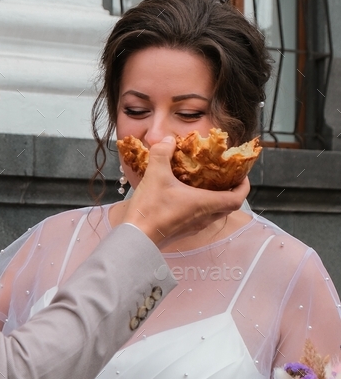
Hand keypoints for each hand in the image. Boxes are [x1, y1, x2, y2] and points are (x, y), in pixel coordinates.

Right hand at [121, 136, 249, 244]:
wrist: (135, 239)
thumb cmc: (150, 210)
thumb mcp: (155, 175)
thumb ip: (162, 153)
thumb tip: (167, 140)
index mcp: (205, 204)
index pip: (237, 198)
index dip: (244, 186)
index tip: (241, 175)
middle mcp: (204, 218)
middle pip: (228, 206)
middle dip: (230, 192)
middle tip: (224, 177)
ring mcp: (193, 227)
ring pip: (214, 213)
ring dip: (215, 200)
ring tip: (205, 185)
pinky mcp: (182, 232)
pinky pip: (200, 218)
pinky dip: (201, 207)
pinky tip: (186, 197)